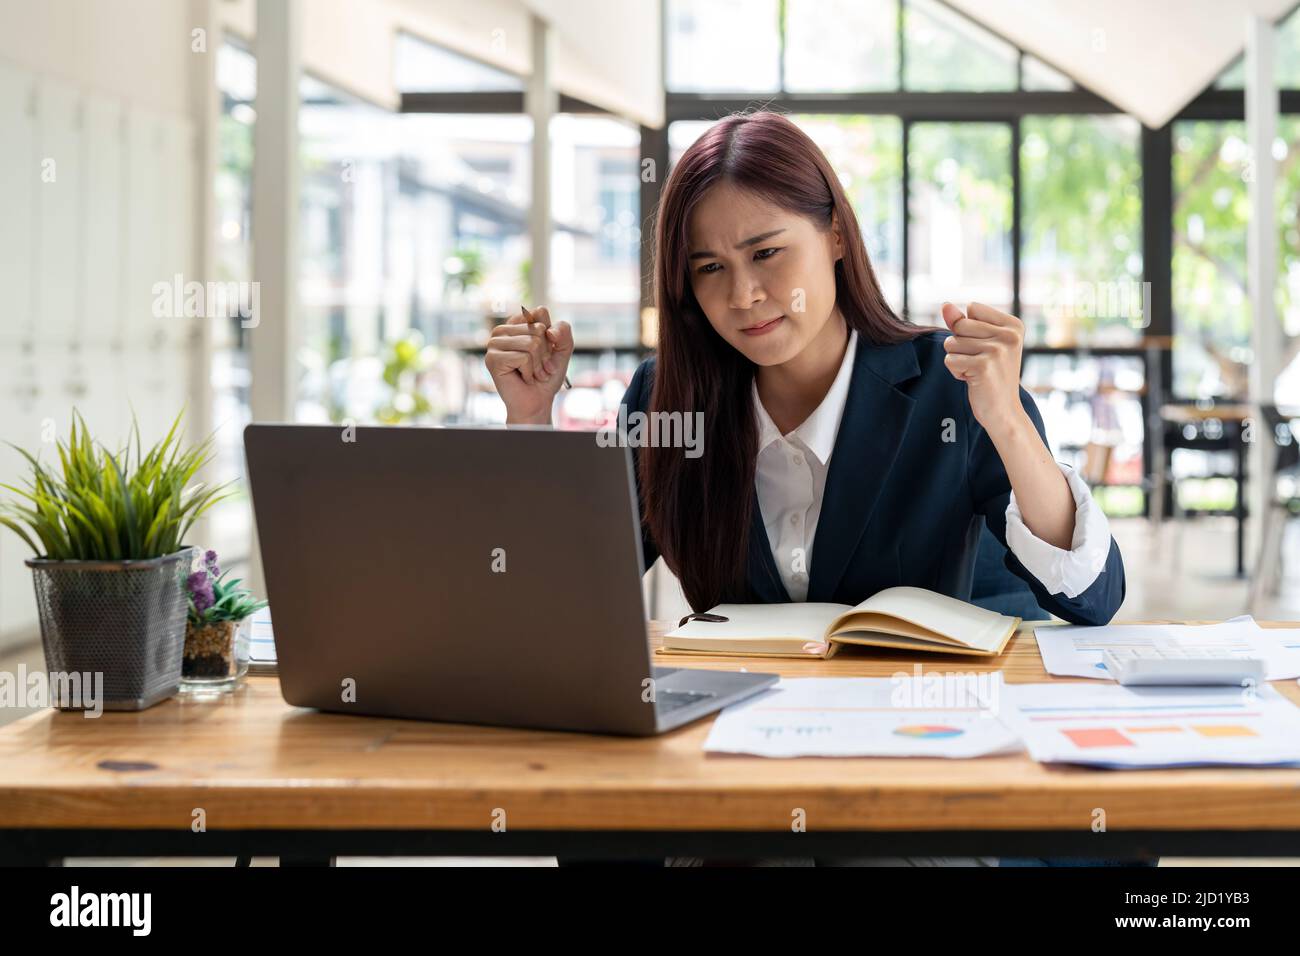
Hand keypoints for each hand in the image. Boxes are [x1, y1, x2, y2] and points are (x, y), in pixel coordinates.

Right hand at [484, 306, 573, 424]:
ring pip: (531, 343)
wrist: (537, 402)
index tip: (544, 351)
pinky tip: (523, 378)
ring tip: (532, 374)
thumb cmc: (546, 376)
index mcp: (515, 323)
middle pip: (537, 329)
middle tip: (539, 367)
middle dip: (544, 353)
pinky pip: (523, 358)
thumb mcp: (562, 349)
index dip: (550, 335)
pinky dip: (530, 372)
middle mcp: (502, 330)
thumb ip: (563, 331)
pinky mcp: (492, 359)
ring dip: (538, 364)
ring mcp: (494, 344)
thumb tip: (548, 331)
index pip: (541, 312)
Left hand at [940, 301, 1026, 436]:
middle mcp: (1009, 335)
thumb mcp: (981, 343)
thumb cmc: (992, 375)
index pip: (973, 308)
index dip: (969, 328)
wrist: (1003, 411)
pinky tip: (972, 379)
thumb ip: (963, 322)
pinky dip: (955, 371)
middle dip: (960, 344)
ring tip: (975, 370)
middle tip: (978, 361)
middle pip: (960, 325)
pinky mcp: (983, 366)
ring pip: (951, 343)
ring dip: (957, 359)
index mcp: (1013, 325)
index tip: (985, 347)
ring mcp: (997, 350)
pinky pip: (950, 360)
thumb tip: (945, 305)